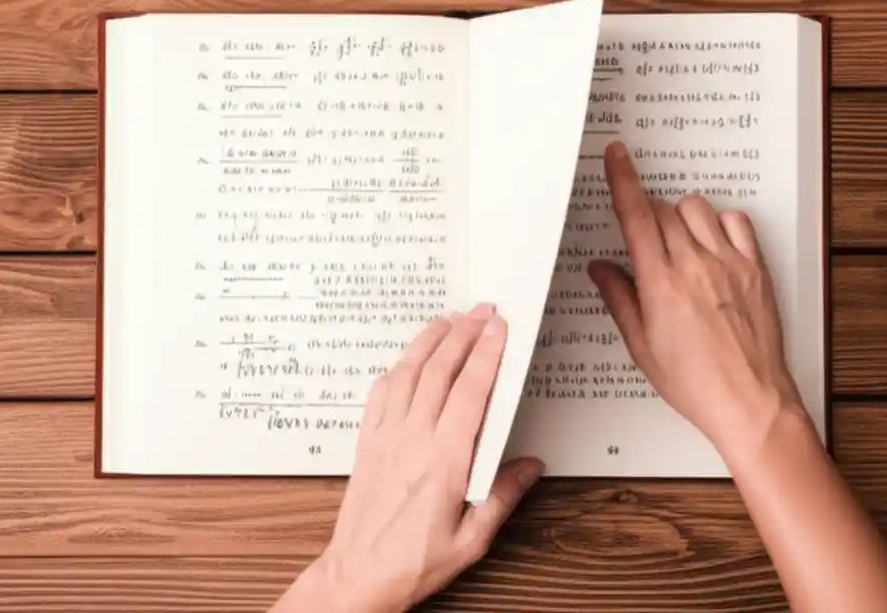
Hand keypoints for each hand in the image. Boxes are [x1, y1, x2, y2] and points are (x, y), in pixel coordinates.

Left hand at [272, 305, 544, 612]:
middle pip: (440, 371)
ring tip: (449, 320)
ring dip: (430, 341)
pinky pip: (381, 393)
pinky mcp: (367, 443)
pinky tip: (408, 359)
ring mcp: (386, 437)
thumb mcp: (472, 539)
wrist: (357, 576)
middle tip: (482, 310)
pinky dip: (397, 368)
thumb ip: (502, 497)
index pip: (470, 391)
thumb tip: (529, 466)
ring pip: (408, 373)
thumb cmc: (412, 563)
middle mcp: (413, 440)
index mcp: (445, 461)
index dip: (487, 354)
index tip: (500, 328)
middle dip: (464, 334)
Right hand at [587, 142, 810, 467]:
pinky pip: (737, 223)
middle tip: (646, 240)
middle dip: (649, 214)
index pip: (636, 215)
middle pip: (664, 210)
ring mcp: (728, 264)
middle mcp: (695, 266)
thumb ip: (620, 298)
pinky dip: (721, 223)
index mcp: (661, 284)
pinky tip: (714, 245)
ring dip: (682, 217)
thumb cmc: (696, 382)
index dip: (622, 179)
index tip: (616, 155)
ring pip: (698, 209)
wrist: (748, 401)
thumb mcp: (642, 345)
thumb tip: (602, 269)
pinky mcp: (754, 269)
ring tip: (680, 245)